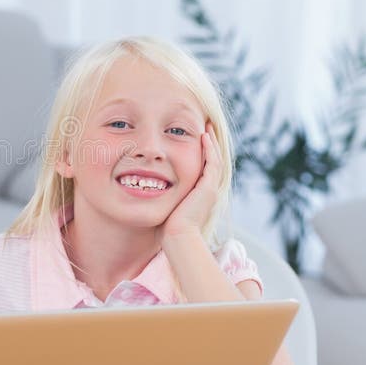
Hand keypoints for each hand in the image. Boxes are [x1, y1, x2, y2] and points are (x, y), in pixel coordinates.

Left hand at [158, 122, 222, 243]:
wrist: (176, 236)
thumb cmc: (168, 226)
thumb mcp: (167, 205)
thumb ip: (165, 195)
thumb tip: (149, 188)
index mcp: (201, 194)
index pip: (205, 167)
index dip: (203, 152)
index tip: (197, 138)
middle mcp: (209, 190)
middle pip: (213, 161)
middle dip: (210, 144)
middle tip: (205, 128)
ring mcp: (211, 189)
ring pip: (215, 159)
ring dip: (211, 143)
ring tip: (206, 128)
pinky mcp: (208, 188)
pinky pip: (212, 163)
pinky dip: (209, 149)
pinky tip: (203, 137)